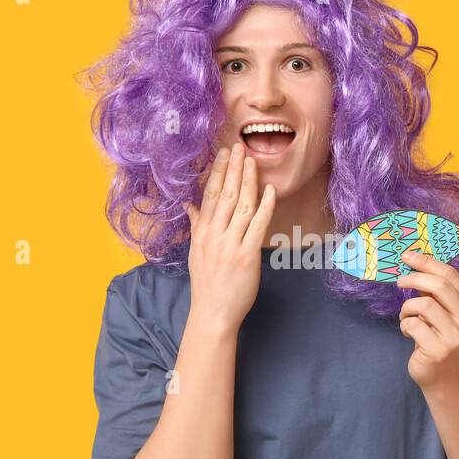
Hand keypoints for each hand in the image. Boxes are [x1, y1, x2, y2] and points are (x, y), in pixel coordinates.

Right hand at [183, 142, 275, 335]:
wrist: (212, 312)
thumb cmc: (206, 283)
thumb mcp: (196, 251)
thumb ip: (196, 225)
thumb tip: (189, 204)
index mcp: (202, 232)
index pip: (208, 195)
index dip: (217, 172)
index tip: (224, 153)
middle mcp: (214, 235)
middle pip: (223, 195)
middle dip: (232, 169)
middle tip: (239, 146)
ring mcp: (230, 244)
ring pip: (240, 206)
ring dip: (248, 181)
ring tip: (253, 161)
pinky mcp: (247, 256)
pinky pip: (257, 226)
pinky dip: (264, 207)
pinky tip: (270, 191)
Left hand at [395, 249, 458, 389]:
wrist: (443, 376)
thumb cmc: (440, 337)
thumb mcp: (445, 312)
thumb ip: (437, 292)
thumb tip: (415, 263)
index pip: (451, 275)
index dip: (427, 262)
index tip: (408, 257)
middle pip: (439, 286)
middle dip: (415, 278)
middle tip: (400, 281)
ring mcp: (455, 337)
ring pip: (423, 305)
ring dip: (408, 307)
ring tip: (406, 316)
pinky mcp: (438, 350)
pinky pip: (412, 324)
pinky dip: (405, 325)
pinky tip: (409, 333)